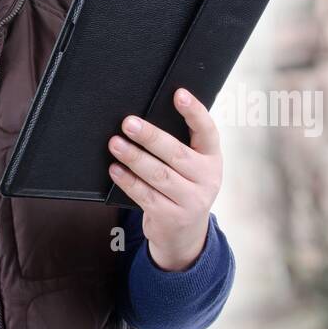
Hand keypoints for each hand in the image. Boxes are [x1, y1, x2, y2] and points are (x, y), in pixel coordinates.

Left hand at [106, 87, 221, 270]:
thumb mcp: (192, 168)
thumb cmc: (183, 188)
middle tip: (128, 123)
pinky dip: (128, 181)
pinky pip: (146, 196)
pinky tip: (115, 169)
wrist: (184, 234)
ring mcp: (191, 201)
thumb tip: (144, 119)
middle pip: (176, 154)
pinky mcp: (172, 217)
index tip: (179, 94)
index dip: (194, 112)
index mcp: (212, 159)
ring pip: (159, 175)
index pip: (207, 131)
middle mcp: (207, 179)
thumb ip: (179, 146)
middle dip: (151, 137)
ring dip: (134, 158)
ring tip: (115, 144)